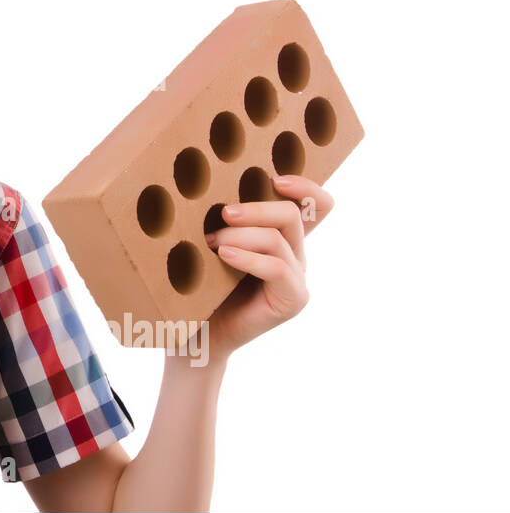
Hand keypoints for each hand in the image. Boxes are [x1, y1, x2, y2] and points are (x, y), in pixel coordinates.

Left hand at [201, 174, 335, 360]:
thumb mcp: (211, 244)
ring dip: (241, 235)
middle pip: (292, 215)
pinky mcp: (292, 299)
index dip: (306, 187)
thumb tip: (207, 185)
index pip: (315, 206)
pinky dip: (249, 258)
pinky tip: (223, 256)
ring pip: (278, 239)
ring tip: (210, 243)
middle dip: (256, 208)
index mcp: (282, 238)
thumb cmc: (198, 285)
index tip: (276, 178)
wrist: (196, 334)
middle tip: (225, 214)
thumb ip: (224, 220)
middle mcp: (295, 255)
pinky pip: (277, 268)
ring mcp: (296, 278)